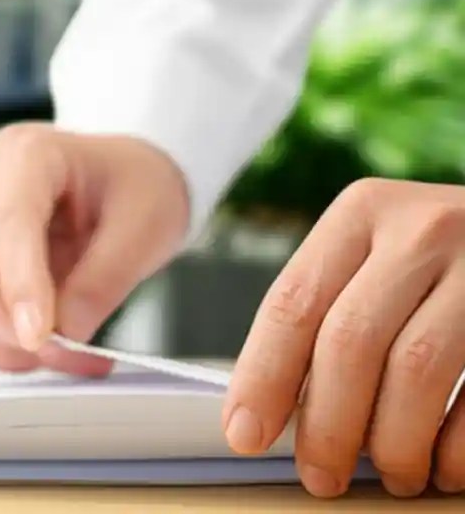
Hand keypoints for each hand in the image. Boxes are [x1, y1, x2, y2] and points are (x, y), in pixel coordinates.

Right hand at [0, 123, 189, 373]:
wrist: (134, 183)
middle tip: (26, 339)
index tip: (40, 335)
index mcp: (28, 155)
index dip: (18, 281)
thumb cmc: (139, 186)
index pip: (5, 220)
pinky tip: (55, 351)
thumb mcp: (147, 225)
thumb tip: (62, 334)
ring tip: (61, 353)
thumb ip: (103, 281)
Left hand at [226, 178, 464, 497]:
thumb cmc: (438, 259)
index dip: (263, 378)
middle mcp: (421, 229)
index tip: (246, 434)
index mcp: (362, 213)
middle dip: (327, 424)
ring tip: (393, 475)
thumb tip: (276, 410)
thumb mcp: (378, 255)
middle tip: (321, 476)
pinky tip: (444, 468)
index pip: (293, 303)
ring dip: (394, 442)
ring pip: (416, 370)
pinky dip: (457, 446)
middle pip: (349, 340)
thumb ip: (331, 312)